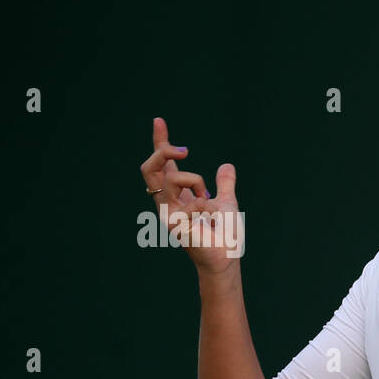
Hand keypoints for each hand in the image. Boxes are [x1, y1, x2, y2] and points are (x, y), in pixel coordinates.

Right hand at [139, 116, 243, 273]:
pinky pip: (191, 199)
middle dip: (163, 150)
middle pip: (150, 167)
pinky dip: (206, 206)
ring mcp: (167, 211)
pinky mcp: (171, 222)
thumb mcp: (226, 202)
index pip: (163, 165)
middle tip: (185, 151)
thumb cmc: (225, 234)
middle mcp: (168, 201)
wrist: (226, 257)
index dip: (160, 142)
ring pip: (173, 178)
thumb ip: (224, 184)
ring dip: (196, 182)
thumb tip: (227, 165)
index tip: (159, 121)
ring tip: (207, 201)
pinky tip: (207, 222)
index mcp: (178, 194)